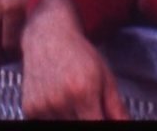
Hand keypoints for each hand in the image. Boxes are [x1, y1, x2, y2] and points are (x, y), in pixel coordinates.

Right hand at [21, 0, 129, 119]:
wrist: (47, 34)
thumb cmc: (77, 52)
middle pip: (79, 128)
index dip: (101, 125)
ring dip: (72, 119)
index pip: (96, 127)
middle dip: (87, 119)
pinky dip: (55, 117)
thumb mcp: (105, 77)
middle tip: (89, 107)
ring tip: (73, 102)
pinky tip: (58, 101)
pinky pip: (47, 123)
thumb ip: (117, 108)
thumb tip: (127, 125)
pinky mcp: (30, 108)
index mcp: (82, 92)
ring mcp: (42, 106)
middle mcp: (60, 100)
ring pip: (63, 126)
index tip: (102, 118)